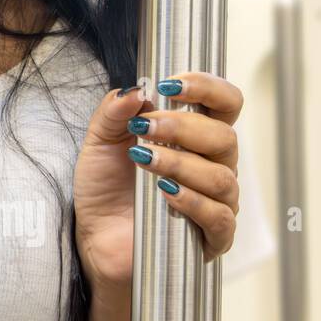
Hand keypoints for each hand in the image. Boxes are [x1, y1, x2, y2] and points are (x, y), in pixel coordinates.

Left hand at [74, 72, 242, 291]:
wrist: (96, 234)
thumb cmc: (106, 186)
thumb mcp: (100, 141)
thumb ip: (114, 112)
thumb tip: (134, 90)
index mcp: (195, 136)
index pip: (224, 103)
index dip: (207, 88)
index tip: (170, 84)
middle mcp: (214, 165)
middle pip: (224, 137)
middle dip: (183, 128)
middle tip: (145, 128)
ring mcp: (217, 201)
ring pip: (221, 176)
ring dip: (180, 164)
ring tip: (143, 161)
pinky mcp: (212, 236)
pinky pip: (218, 216)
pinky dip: (192, 201)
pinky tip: (164, 194)